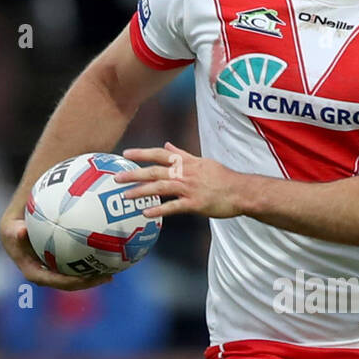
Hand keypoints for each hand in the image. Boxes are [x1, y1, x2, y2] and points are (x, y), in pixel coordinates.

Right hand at [0, 214, 111, 290]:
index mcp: (28, 266)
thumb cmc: (17, 213)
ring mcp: (51, 265)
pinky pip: (76, 262)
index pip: (46, 280)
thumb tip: (21, 232)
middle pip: (63, 282)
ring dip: (91, 277)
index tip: (81, 279)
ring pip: (72, 275)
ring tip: (111, 273)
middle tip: (105, 277)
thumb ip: (15, 229)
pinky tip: (110, 256)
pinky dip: (90, 261)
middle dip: (84, 283)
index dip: (63, 282)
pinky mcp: (59, 259)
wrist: (21, 211)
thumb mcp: (12, 221)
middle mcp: (40, 269)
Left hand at [115, 142, 244, 220]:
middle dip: (135, 174)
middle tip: (117, 178)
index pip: (160, 155)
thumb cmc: (223, 177)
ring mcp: (190, 188)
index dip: (143, 153)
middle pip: (155, 171)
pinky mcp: (195, 204)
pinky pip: (174, 207)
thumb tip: (167, 145)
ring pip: (161, 187)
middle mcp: (185, 173)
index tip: (126, 154)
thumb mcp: (202, 162)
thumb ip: (182, 155)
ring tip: (126, 196)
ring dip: (142, 191)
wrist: (241, 191)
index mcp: (186, 163)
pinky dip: (159, 209)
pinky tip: (146, 213)